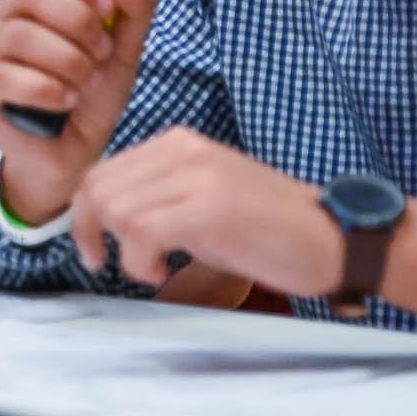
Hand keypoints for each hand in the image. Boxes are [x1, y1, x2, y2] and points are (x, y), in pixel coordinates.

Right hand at [0, 0, 154, 226]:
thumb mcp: (125, 49)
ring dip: (66, 60)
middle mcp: (6, 12)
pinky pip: (3, 76)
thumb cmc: (94, 91)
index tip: (106, 6)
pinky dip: (45, 89)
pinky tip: (66, 101)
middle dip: (79, 22)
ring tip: (86, 81)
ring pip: (20, 34)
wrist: (76, 150)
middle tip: (102, 53)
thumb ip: (135, 10)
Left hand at [69, 128, 340, 292]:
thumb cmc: (268, 230)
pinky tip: (160, 271)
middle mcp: (184, 150)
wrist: (333, 238)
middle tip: (109, 264)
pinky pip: (142, 230)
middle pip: (98, 187)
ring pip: (116, 208)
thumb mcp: (202, 199)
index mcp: (179, 144)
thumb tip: (105, 217)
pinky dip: (138, 260)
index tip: (93, 249)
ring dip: (122, 250)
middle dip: (90, 233)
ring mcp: (198, 177)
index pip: (101, 170)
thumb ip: (157, 197)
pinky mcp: (211, 209)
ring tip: (152, 267)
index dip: (83, 215)